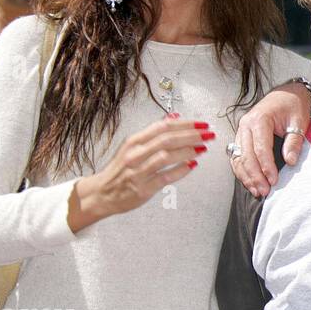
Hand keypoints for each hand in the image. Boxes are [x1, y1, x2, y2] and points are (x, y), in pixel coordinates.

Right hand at [68, 115, 212, 231]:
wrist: (102, 193)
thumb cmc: (121, 169)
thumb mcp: (133, 146)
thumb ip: (154, 132)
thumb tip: (175, 116)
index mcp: (134, 141)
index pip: (162, 127)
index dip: (185, 124)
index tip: (202, 123)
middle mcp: (135, 154)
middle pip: (167, 140)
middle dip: (191, 135)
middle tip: (208, 134)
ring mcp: (138, 172)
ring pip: (166, 157)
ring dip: (188, 151)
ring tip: (203, 148)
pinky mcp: (143, 189)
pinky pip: (165, 177)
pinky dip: (180, 170)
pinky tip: (193, 165)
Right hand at [231, 85, 310, 196]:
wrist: (287, 93)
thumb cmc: (293, 106)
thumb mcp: (299, 122)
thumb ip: (294, 141)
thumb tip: (290, 161)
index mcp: (259, 119)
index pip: (260, 148)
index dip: (266, 166)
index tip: (274, 181)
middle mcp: (245, 125)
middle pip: (246, 155)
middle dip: (255, 176)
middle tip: (264, 192)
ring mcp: (241, 131)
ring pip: (238, 158)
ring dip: (246, 176)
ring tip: (257, 191)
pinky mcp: (241, 137)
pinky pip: (237, 156)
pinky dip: (242, 171)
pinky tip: (250, 183)